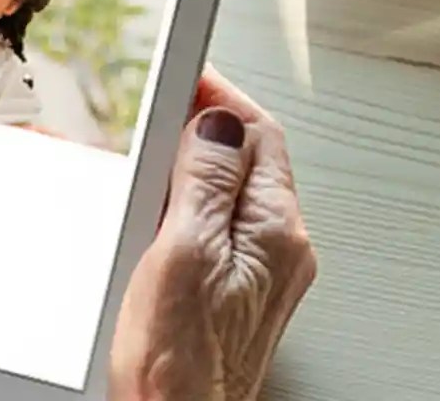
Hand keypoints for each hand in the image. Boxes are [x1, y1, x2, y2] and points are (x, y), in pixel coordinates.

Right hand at [108, 66, 316, 400]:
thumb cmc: (177, 365)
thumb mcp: (182, 253)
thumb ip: (205, 181)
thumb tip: (219, 122)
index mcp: (274, 230)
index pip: (258, 134)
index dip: (220, 97)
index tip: (190, 73)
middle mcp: (279, 249)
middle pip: (249, 159)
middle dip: (208, 126)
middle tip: (169, 105)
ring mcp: (260, 272)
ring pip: (233, 191)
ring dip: (197, 162)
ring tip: (161, 149)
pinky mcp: (236, 292)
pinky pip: (221, 224)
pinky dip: (192, 201)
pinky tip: (165, 208)